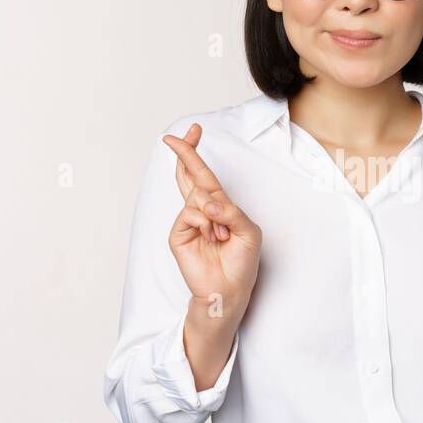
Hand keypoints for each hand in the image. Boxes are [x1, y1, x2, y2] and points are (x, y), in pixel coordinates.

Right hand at [161, 123, 261, 310]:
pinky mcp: (179, 234)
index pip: (205, 175)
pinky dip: (204, 222)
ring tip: (222, 236)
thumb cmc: (242, 262)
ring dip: (214, 213)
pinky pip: (190, 213)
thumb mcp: (249, 232)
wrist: (229, 290)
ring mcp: (189, 222)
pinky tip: (211, 237)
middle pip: (190, 175)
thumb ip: (232, 213)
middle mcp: (203, 210)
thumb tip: (208, 203)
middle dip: (185, 154)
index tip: (193, 131)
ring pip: (197, 196)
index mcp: (219, 207)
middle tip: (173, 137)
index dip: (196, 153)